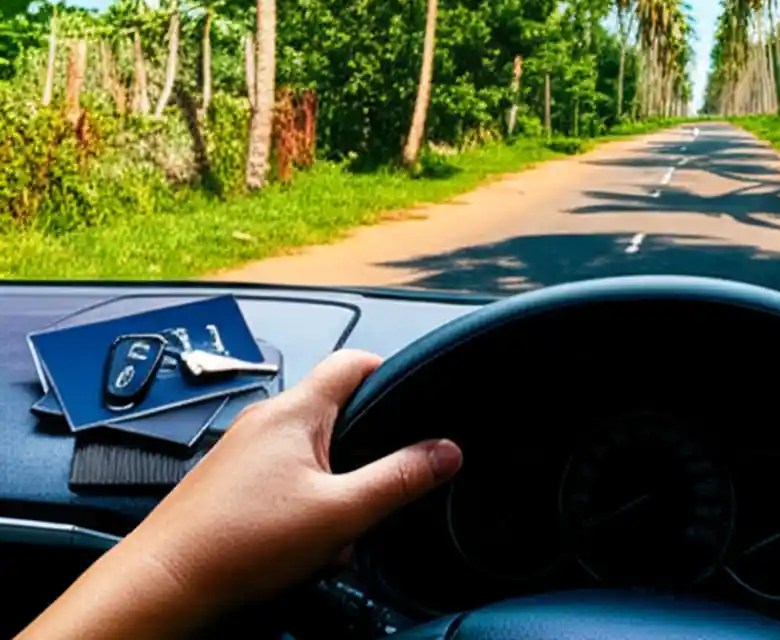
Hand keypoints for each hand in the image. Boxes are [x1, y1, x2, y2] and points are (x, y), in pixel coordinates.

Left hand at [21, 350, 461, 639]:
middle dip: (363, 456)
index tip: (415, 397)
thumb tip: (447, 450)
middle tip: (371, 493)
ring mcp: (243, 451)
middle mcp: (265, 421)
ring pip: (313, 455)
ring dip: (333, 490)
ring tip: (328, 532)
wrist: (165, 585)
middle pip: (337, 415)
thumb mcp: (341, 513)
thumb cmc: (238, 544)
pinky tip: (300, 545)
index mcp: (294, 412)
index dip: (390, 372)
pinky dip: (303, 507)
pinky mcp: (230, 482)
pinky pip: (285, 480)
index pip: (352, 362)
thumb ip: (399, 479)